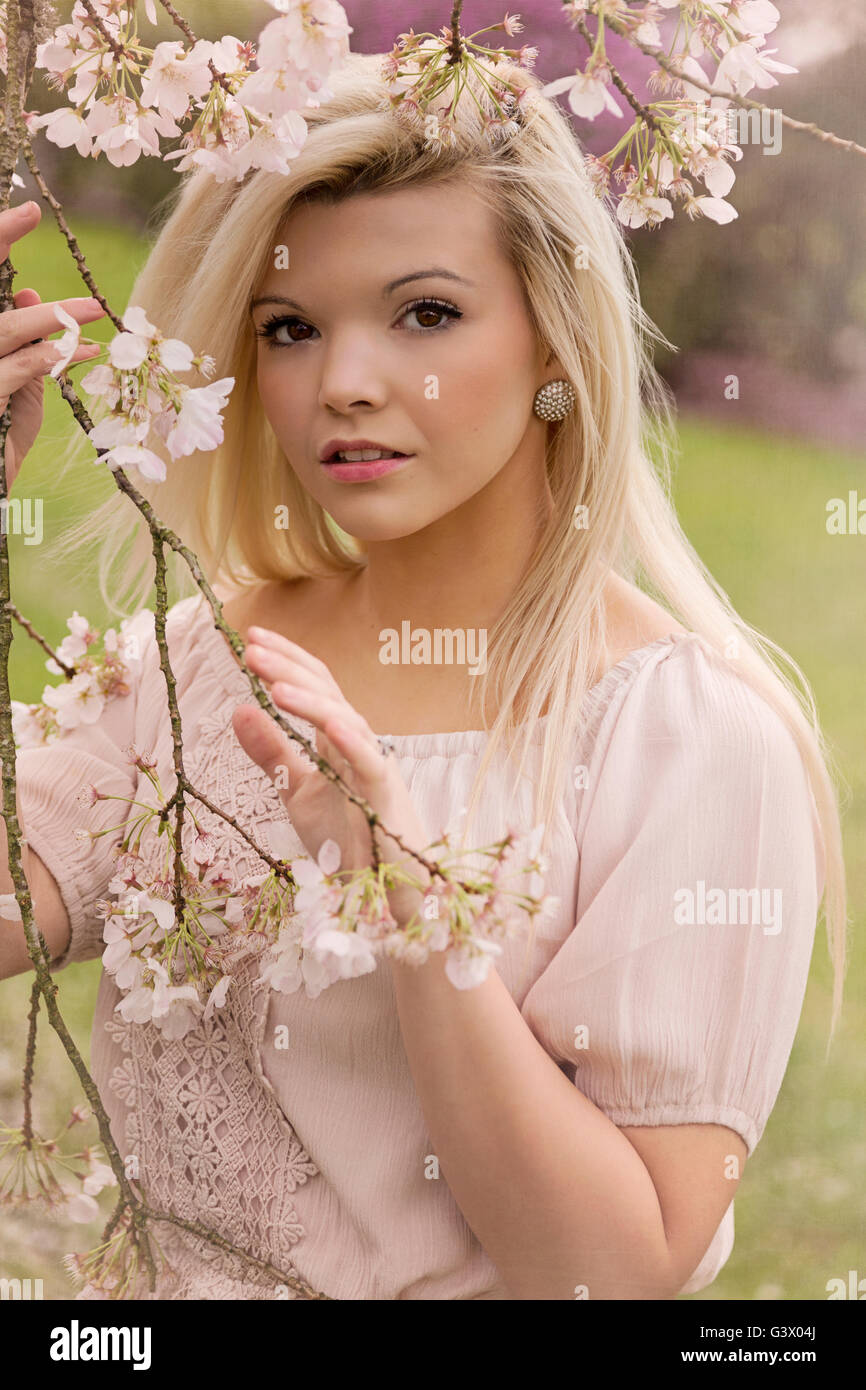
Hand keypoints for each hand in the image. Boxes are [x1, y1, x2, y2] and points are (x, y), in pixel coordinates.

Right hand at [0, 201, 104, 488]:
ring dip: (49, 317)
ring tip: (93, 309)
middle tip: (26, 213)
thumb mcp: (13, 390)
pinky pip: (16, 369)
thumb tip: (28, 293)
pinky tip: (83, 349)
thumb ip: (24, 346)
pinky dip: (49, 356)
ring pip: (1, 329)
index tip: (25, 211)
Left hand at [232, 626, 431, 919]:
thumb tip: (238, 709)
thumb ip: (271, 752)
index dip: (286, 661)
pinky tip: (327, 724)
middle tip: (252, 647)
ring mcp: (374, 766)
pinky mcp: (386, 797)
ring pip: (346, 720)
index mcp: (337, 738)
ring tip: (273, 683)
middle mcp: (358, 743)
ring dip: (310, 700)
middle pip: (326, 693)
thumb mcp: (296, 790)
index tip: (251, 639)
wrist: (385, 889)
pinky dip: (351, 741)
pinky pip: (370, 762)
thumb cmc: (349, 836)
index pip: (313, 687)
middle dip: (289, 668)